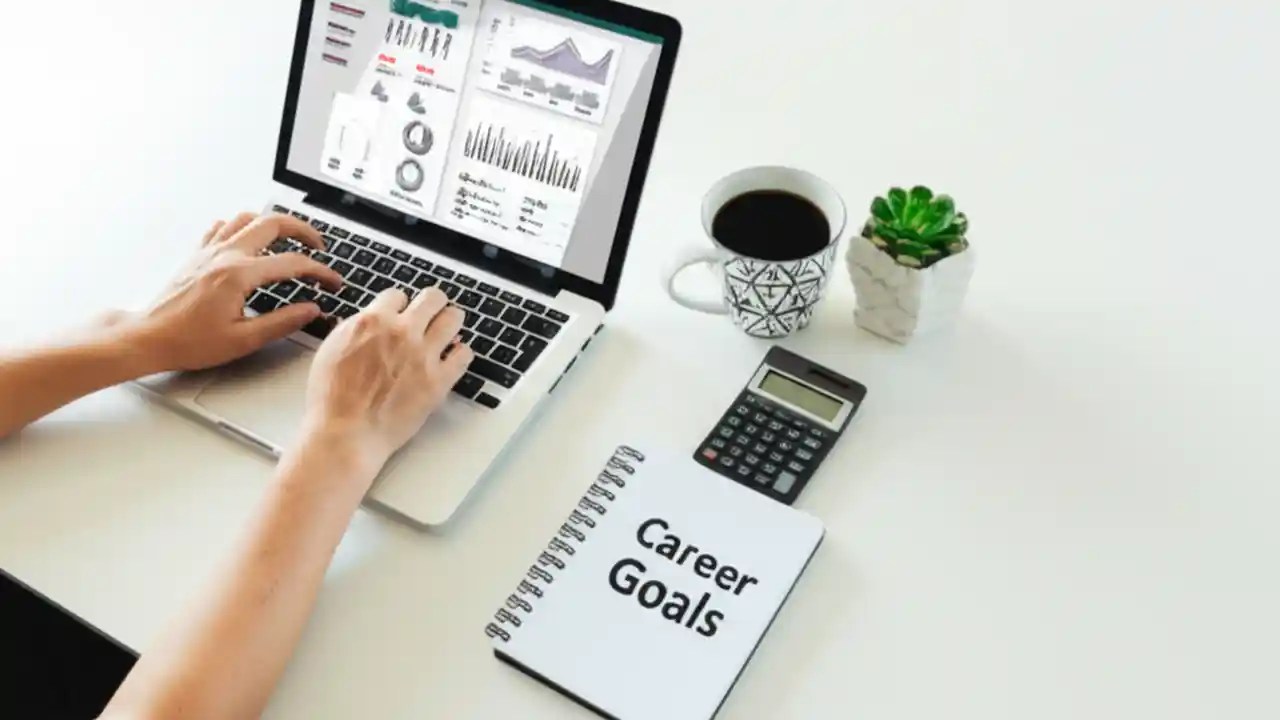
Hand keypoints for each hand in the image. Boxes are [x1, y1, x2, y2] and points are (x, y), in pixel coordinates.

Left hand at [129, 213, 342, 372]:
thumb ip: (283, 322)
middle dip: (303, 230)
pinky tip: (248, 240)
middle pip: (272, 223)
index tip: (332, 282)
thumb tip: (310, 310)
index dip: (320, 272)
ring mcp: (208, 252)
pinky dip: (241, 227)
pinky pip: (222, 227)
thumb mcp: (243, 340)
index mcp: (239, 275)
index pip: (293, 263)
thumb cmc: (188, 341)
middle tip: (318, 246)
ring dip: (272, 223)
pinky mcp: (197, 255)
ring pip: (246, 218)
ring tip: (289, 237)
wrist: (147, 338)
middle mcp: (224, 256)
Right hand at [301, 287, 473, 475]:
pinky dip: (460, 354)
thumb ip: (355, 330)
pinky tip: (452, 359)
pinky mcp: (439, 380)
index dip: (398, 306)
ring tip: (446, 332)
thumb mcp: (331, 350)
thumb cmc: (332, 399)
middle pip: (432, 297)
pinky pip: (464, 354)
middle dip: (431, 305)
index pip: (397, 295)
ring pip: (454, 318)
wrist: (346, 433)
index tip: (400, 315)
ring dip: (450, 323)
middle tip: (430, 315)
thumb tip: (369, 321)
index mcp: (373, 321)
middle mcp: (402, 332)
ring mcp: (424, 355)